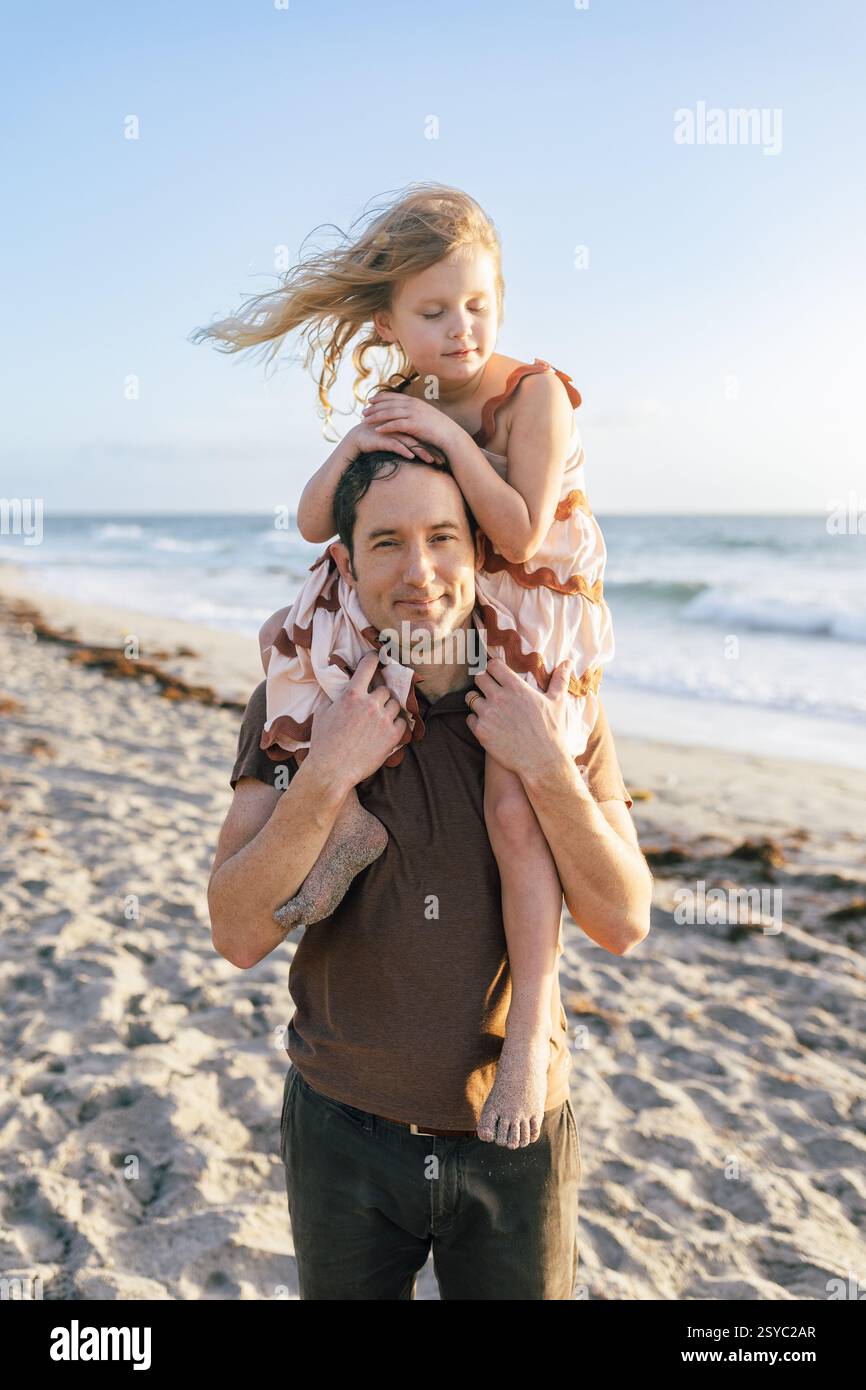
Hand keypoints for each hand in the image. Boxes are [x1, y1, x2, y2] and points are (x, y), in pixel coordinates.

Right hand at [306, 651, 407, 791]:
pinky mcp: (393, 736)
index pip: (367, 666)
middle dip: (379, 695)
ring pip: (394, 704)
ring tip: (378, 720)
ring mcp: (383, 720)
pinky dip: (396, 724)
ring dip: (388, 709)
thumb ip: (334, 697)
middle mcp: (370, 704)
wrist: (332, 770)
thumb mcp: (322, 713)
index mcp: (352, 695)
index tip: (376, 656)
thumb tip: (341, 688)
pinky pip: (403, 722)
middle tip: (373, 704)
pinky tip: (386, 730)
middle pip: (384, 689)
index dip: (373, 658)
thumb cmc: (323, 743)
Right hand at [345, 420, 436, 464]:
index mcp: (404, 426)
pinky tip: (411, 457)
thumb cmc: (378, 439)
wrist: (358, 437)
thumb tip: (419, 449)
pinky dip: (403, 450)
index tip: (442, 456)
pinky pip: (395, 445)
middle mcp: (400, 428)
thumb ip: (406, 440)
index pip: (422, 436)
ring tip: (430, 461)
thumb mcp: (394, 438)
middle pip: (419, 439)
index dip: (432, 446)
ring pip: (409, 442)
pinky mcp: (383, 439)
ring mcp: (392, 433)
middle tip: (441, 460)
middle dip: (430, 450)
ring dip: (420, 452)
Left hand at [360, 390, 460, 453]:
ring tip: (365, 421)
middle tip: (363, 411)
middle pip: (388, 404)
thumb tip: (407, 415)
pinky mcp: (414, 424)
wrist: (450, 435)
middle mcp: (413, 405)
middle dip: (374, 407)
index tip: (370, 400)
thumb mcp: (426, 416)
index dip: (381, 398)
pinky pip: (396, 424)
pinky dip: (385, 426)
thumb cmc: (439, 429)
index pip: (394, 396)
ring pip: (389, 413)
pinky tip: (377, 430)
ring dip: (376, 416)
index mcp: (415, 401)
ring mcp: (413, 414)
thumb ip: (415, 413)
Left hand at [464, 656, 577, 784]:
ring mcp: (488, 715)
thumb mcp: (557, 702)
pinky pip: (469, 718)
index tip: (496, 674)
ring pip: (470, 697)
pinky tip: (487, 725)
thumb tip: (567, 662)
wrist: (542, 762)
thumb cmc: (552, 731)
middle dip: (483, 682)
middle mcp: (499, 698)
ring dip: (477, 701)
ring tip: (488, 708)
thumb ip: (559, 680)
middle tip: (490, 690)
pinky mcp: (481, 732)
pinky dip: (476, 720)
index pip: (493, 665)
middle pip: (479, 678)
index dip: (493, 668)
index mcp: (516, 688)